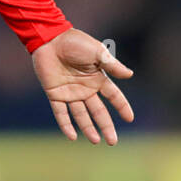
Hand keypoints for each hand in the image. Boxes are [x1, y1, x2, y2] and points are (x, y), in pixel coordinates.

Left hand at [31, 28, 133, 144]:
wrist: (50, 39)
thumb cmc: (75, 42)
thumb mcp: (97, 52)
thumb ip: (112, 65)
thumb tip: (130, 75)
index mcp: (98, 78)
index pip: (114, 96)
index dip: (122, 107)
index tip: (130, 118)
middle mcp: (86, 89)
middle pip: (99, 111)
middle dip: (106, 126)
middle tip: (113, 141)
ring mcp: (70, 93)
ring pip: (81, 115)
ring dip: (88, 128)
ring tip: (95, 141)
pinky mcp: (55, 94)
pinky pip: (61, 113)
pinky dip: (65, 125)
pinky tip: (72, 137)